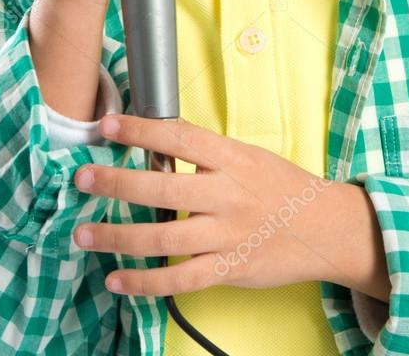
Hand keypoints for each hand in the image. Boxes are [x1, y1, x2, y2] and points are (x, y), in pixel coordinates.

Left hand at [71, 114, 345, 297]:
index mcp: (233, 159)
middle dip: (116, 183)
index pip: (180, 139)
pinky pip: (179, 279)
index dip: (142, 131)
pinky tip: (116, 279)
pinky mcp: (229, 269)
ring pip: (163, 237)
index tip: (108, 126)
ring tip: (84, 232)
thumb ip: (206, 155)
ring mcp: (227, 235)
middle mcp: (228, 195)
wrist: (326, 228)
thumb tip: (155, 145)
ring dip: (117, 236)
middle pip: (163, 189)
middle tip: (82, 179)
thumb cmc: (282, 186)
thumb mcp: (248, 156)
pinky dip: (144, 282)